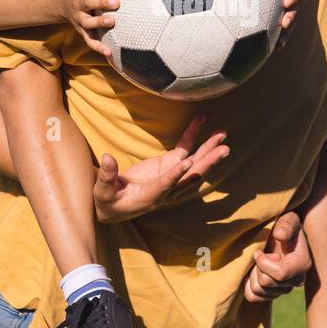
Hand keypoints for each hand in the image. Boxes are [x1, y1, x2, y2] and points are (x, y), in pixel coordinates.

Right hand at [62, 0, 118, 55]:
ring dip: (99, 23)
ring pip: (88, 23)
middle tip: (116, 2)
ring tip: (112, 21)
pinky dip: (98, 47)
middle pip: (89, 3)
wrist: (61, 2)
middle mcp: (78, 4)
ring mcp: (80, 19)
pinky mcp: (82, 31)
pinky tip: (110, 53)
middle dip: (102, 3)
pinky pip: (90, 41)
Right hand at [93, 114, 229, 221]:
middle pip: (190, 176)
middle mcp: (167, 188)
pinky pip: (183, 149)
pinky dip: (192, 136)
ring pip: (193, 163)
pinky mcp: (168, 165)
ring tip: (222, 135)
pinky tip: (200, 121)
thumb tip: (106, 158)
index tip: (186, 163)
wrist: (115, 205)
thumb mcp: (102, 192)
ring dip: (208, 150)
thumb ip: (106, 177)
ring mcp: (170, 176)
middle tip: (224, 150)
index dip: (175, 176)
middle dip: (207, 163)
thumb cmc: (107, 201)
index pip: (165, 186)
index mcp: (150, 197)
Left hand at [244, 211, 310, 302]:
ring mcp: (285, 288)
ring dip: (253, 274)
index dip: (263, 263)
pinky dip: (248, 285)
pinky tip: (252, 271)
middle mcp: (297, 280)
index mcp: (302, 263)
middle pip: (266, 283)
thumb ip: (286, 226)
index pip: (280, 274)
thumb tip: (279, 235)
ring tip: (258, 262)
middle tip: (260, 254)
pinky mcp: (273, 293)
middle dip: (257, 267)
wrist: (279, 232)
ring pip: (259, 291)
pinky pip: (254, 297)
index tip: (258, 251)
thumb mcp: (287, 220)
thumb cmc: (284, 225)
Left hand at [271, 0, 302, 46]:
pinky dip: (276, 34)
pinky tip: (269, 47)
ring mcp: (286, 3)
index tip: (288, 1)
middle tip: (284, 25)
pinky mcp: (278, 8)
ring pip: (288, 19)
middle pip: (294, 9)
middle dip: (290, 17)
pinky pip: (278, 22)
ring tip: (279, 44)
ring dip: (285, 32)